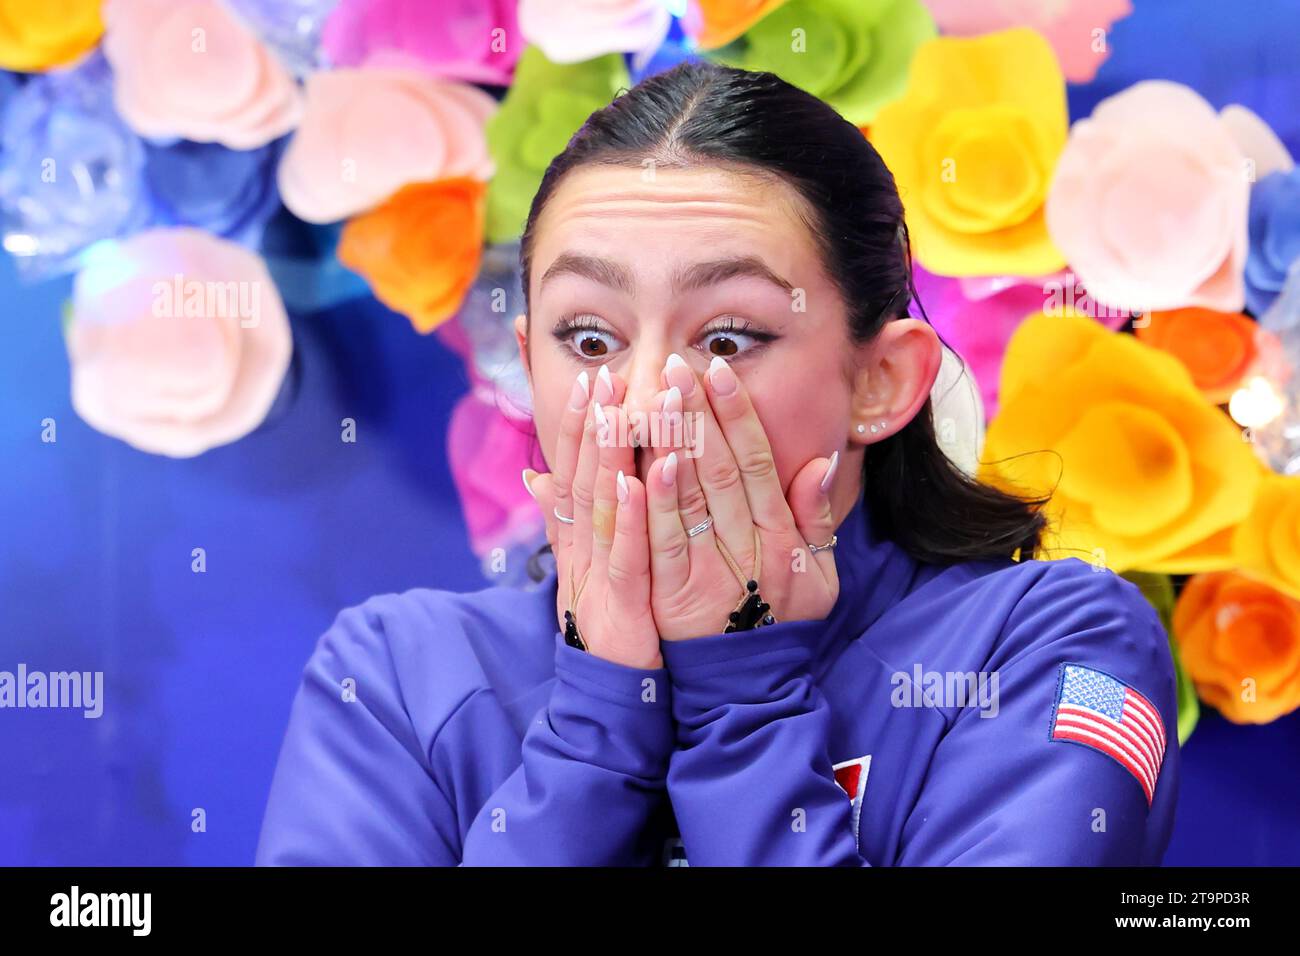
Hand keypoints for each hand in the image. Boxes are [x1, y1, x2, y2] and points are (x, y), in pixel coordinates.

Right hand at [525, 366, 662, 669]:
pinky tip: (640, 482)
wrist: (607, 690)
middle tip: (602, 376)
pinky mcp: (622, 603)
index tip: (591, 378)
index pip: (573, 470)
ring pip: (601, 508)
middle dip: (590, 426)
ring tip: (620, 410)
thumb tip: (535, 474)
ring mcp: (598, 574)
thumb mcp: (582, 566)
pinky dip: (630, 518)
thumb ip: (562, 519)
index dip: (579, 424)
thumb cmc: (605, 621)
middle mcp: (581, 549)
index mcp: (576, 537)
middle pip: (582, 479)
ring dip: (609, 457)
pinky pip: (627, 554)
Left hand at [642, 353, 840, 640]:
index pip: (755, 461)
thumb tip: (819, 460)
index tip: (717, 370)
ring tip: (646, 399)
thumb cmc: (783, 622)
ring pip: (685, 497)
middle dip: (694, 414)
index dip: (735, 414)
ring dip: (664, 446)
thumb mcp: (818, 575)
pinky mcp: (670, 594)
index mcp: (780, 536)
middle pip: (716, 469)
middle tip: (674, 367)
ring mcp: (707, 572)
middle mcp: (746, 548)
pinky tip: (634, 467)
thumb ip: (816, 519)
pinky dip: (647, 503)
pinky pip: (657, 541)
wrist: (748, 689)